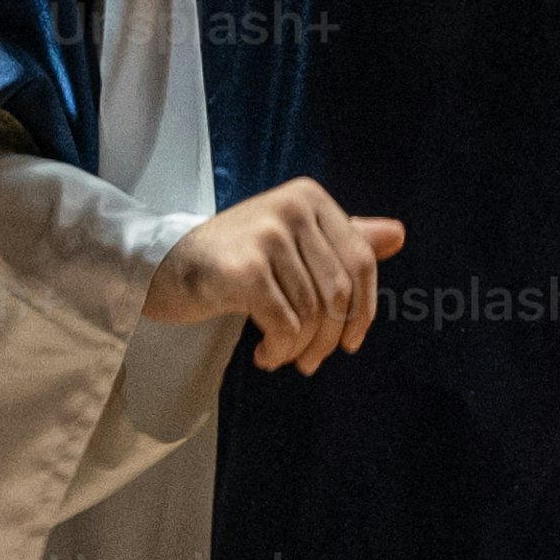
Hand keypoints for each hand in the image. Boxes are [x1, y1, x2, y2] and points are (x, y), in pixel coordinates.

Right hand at [146, 178, 401, 373]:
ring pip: (312, 313)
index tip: (348, 343)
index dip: (362, 311)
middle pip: (338, 292)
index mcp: (309, 197)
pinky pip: (285, 325)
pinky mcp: (244, 269)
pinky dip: (279, 349)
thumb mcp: (289, 242)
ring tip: (280, 357)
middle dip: (329, 339)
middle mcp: (291, 207)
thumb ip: (340, 240)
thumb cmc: (230, 257)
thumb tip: (399, 234)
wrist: (160, 264)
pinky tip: (263, 355)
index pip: (361, 262)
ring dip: (299, 349)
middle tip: (310, 362)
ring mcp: (267, 235)